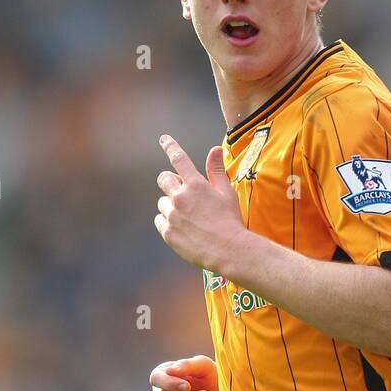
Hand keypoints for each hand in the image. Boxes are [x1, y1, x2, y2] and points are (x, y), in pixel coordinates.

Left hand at [155, 136, 244, 271]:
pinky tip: (183, 229)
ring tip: (189, 218)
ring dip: (171, 205)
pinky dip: (168, 222)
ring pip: (162, 203)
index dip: (170, 146)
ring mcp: (172, 215)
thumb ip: (216, 171)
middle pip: (163, 179)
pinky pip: (160, 221)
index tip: (164, 139)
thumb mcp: (226, 193)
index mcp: (196, 185)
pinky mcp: (168, 232)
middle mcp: (180, 197)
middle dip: (170, 181)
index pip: (179, 159)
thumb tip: (215, 149)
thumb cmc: (230, 220)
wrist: (228, 251)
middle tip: (181, 192)